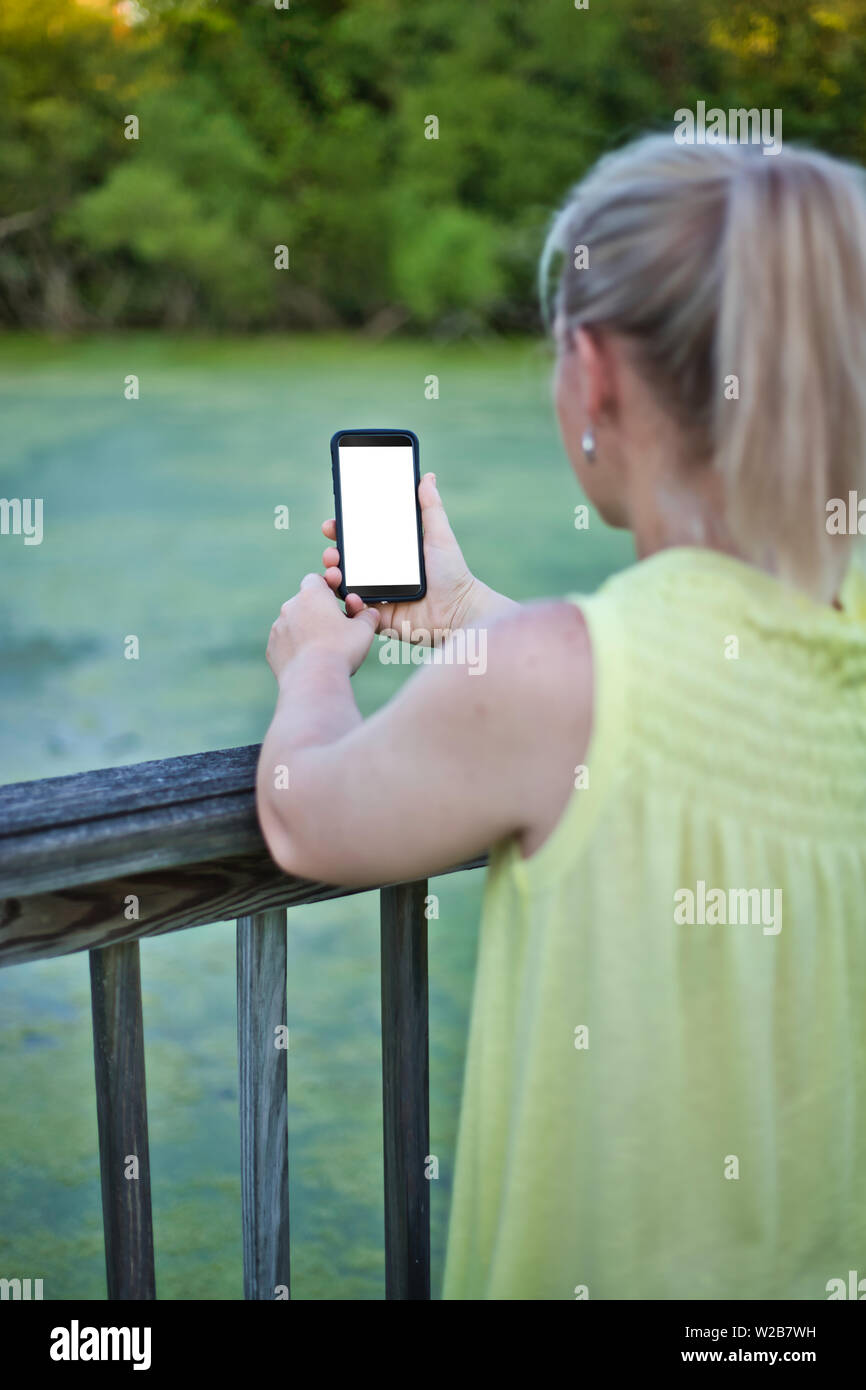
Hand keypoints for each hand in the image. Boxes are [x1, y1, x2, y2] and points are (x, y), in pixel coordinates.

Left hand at [266, 573, 379, 681]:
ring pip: (293, 624)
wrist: (314, 679)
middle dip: (318, 612)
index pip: (316, 580)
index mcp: (312, 594)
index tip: (337, 601)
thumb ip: (367, 616)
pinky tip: (309, 661)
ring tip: (323, 649)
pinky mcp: (272, 648)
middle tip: (335, 629)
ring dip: (305, 631)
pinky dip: (295, 649)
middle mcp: (290, 606)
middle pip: (305, 603)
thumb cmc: (341, 649)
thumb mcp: (364, 630)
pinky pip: (285, 644)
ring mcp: (278, 628)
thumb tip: (370, 614)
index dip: (327, 588)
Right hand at [321, 472, 479, 644]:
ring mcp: (377, 596)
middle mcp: (380, 574)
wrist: (459, 612)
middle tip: (331, 548)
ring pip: (345, 585)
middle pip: (347, 561)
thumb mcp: (439, 536)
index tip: (332, 523)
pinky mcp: (377, 619)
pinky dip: (347, 601)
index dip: (342, 530)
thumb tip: (427, 476)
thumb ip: (430, 507)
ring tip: (333, 568)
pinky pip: (355, 611)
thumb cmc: (452, 573)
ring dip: (333, 575)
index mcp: (390, 554)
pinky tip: (347, 592)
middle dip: (333, 552)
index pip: (359, 539)